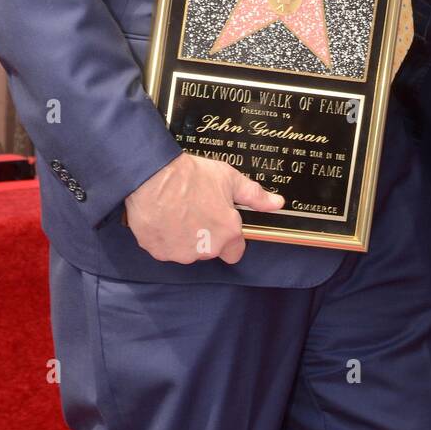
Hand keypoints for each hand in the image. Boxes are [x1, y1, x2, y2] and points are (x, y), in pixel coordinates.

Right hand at [124, 152, 283, 264]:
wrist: (153, 176)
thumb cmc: (191, 176)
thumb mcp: (229, 179)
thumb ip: (255, 195)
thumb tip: (277, 203)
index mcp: (227, 233)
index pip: (235, 252)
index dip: (230, 237)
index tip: (221, 222)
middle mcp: (206, 249)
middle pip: (210, 250)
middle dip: (206, 235)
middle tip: (197, 210)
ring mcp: (181, 253)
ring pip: (187, 251)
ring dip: (185, 238)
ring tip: (178, 211)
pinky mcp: (159, 252)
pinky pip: (165, 248)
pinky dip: (165, 237)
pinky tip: (163, 217)